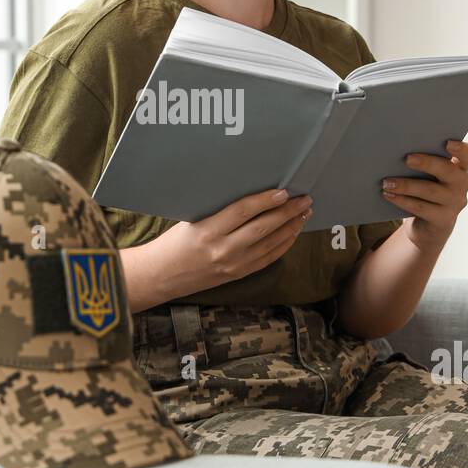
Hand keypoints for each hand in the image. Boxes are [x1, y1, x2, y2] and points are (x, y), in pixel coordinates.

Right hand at [119, 188, 312, 310]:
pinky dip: (284, 244)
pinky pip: (268, 259)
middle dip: (287, 212)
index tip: (283, 191)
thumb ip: (219, 210)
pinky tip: (293, 232)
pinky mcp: (238, 275)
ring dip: (291, 227)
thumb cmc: (175, 242)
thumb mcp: (192, 219)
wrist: (163, 275)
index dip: (265, 201)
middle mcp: (222, 250)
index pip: (242, 212)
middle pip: (262, 228)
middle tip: (304, 199)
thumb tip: (251, 192)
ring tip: (304, 212)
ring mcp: (233, 265)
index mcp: (207, 231)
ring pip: (270, 244)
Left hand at [380, 139, 467, 250]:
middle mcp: (462, 184)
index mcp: (460, 167)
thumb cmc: (426, 189)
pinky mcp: (443, 218)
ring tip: (387, 182)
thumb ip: (423, 162)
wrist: (429, 224)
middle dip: (426, 163)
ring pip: (430, 190)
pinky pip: (421, 207)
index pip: (467, 155)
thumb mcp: (429, 175)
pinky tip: (388, 195)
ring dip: (406, 185)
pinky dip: (402, 200)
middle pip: (447, 170)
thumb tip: (398, 152)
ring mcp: (454, 202)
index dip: (460, 148)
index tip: (447, 143)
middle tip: (406, 158)